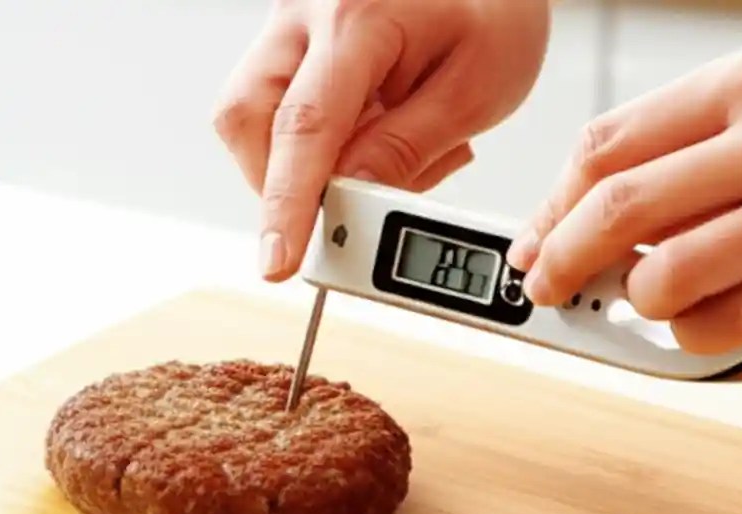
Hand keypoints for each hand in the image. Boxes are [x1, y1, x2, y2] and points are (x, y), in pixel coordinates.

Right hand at [213, 0, 550, 280]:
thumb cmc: (494, 10)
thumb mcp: (474, 89)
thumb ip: (403, 149)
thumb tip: (345, 201)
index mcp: (358, 17)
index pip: (304, 127)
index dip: (286, 203)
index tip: (278, 260)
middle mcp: (307, 11)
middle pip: (247, 116)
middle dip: (280, 180)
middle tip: (338, 205)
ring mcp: (291, 22)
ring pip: (252, 111)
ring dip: (297, 160)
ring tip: (373, 154)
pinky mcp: (292, 38)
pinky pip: (277, 101)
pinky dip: (312, 137)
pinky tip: (367, 130)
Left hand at [509, 42, 741, 354]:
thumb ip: (696, 141)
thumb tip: (597, 205)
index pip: (608, 145)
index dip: (552, 202)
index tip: (535, 236)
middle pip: (618, 207)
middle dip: (560, 258)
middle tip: (546, 286)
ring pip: (669, 274)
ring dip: (634, 301)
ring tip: (643, 299)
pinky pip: (734, 321)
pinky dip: (692, 334)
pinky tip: (697, 322)